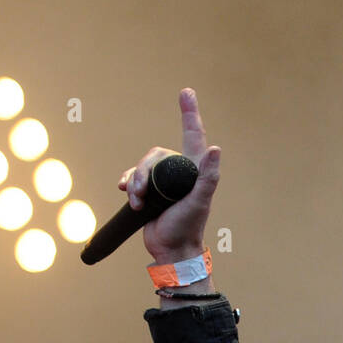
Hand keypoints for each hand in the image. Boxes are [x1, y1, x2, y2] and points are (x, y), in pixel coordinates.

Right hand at [117, 88, 219, 263]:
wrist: (170, 250)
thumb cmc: (187, 227)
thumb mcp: (199, 201)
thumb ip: (208, 177)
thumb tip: (215, 149)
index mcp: (195, 170)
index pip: (193, 135)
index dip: (190, 113)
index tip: (186, 92)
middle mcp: (180, 172)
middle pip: (155, 155)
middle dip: (143, 171)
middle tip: (139, 192)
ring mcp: (164, 182)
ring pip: (142, 166)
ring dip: (134, 181)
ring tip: (136, 201)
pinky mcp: (150, 191)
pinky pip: (133, 177)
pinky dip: (128, 184)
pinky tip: (127, 195)